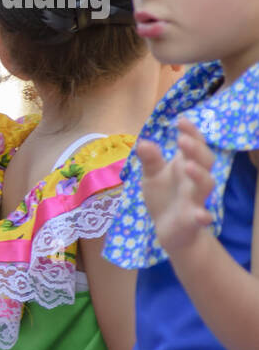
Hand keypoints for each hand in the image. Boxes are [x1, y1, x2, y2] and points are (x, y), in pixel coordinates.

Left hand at [138, 116, 215, 254]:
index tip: (180, 120)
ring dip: (200, 175)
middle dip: (196, 149)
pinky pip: (202, 217)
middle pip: (205, 161)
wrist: (169, 229)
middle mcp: (194, 179)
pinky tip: (202, 216)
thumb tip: (143, 142)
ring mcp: (196, 199)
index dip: (191, 132)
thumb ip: (150, 159)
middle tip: (182, 140)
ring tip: (188, 166)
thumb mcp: (152, 175)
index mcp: (185, 165)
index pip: (194, 145)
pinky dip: (203, 216)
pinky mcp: (193, 219)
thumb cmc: (164, 195)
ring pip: (206, 185)